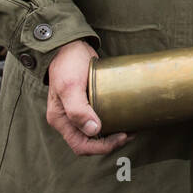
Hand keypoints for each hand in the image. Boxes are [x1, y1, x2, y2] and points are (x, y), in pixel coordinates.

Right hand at [45, 39, 130, 155]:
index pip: (81, 145)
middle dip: (111, 142)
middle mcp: (68, 119)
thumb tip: (94, 130)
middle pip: (90, 142)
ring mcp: (78, 111)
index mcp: (61, 120)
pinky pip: (100, 119)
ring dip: (113, 133)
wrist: (69, 45)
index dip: (102, 147)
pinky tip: (125, 117)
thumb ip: (78, 110)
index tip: (121, 137)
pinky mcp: (88, 103)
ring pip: (97, 133)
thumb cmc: (67, 64)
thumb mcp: (70, 86)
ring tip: (131, 127)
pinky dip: (113, 121)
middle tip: (130, 133)